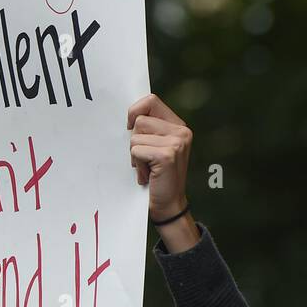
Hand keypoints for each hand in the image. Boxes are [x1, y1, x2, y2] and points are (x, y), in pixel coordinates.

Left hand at [127, 94, 199, 251]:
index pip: (150, 100)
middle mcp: (181, 131)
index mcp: (178, 125)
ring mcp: (177, 142)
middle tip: (144, 159)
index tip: (129, 129)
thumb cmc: (156, 176)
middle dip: (133, 140)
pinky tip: (148, 175)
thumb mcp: (154, 147)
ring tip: (147, 168)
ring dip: (134, 155)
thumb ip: (147, 129)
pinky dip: (137, 165)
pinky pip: (136, 150)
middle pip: (139, 119)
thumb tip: (126, 115)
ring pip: (135, 136)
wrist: (168, 205)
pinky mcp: (168, 155)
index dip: (134, 112)